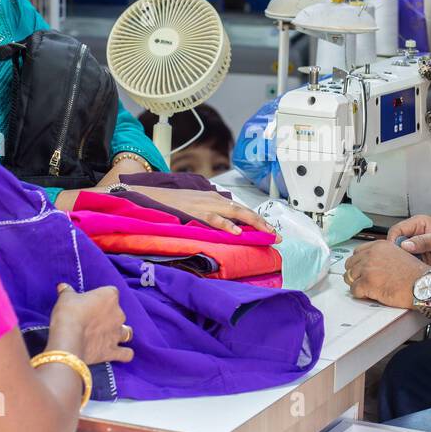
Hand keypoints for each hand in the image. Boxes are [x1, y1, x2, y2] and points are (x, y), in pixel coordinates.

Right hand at [47, 284, 133, 365]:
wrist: (69, 338)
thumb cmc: (69, 313)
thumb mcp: (66, 298)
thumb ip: (67, 291)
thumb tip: (63, 286)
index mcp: (109, 296)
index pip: (111, 292)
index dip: (102, 297)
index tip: (91, 302)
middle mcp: (118, 314)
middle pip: (118, 313)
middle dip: (109, 317)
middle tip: (94, 322)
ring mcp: (117, 333)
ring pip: (127, 332)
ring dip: (120, 333)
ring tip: (109, 336)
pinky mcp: (113, 350)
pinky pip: (126, 353)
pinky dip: (125, 354)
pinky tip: (120, 353)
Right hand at [138, 187, 275, 236]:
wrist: (154, 196)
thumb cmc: (176, 205)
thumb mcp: (198, 208)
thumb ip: (213, 216)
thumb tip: (229, 230)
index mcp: (217, 200)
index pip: (242, 210)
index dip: (258, 221)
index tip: (272, 232)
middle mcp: (215, 200)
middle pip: (244, 211)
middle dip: (262, 223)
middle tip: (276, 236)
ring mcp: (206, 206)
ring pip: (235, 213)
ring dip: (253, 223)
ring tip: (265, 233)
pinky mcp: (196, 212)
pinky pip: (214, 219)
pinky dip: (226, 225)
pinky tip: (237, 233)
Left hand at [343, 240, 427, 308]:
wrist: (423, 284)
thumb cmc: (416, 274)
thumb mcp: (398, 255)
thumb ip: (382, 256)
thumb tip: (371, 264)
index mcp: (379, 246)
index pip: (357, 252)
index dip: (359, 263)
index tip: (361, 270)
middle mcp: (371, 254)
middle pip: (350, 265)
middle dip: (355, 274)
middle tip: (364, 281)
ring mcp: (368, 268)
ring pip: (349, 278)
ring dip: (357, 284)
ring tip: (369, 289)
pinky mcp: (368, 283)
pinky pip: (354, 290)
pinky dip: (360, 295)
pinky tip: (370, 294)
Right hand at [386, 214, 430, 269]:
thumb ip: (424, 241)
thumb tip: (405, 244)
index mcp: (418, 225)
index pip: (396, 231)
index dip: (393, 242)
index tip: (395, 253)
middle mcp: (415, 237)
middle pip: (396, 245)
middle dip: (395, 255)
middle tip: (399, 264)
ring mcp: (417, 251)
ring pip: (401, 258)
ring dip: (402, 264)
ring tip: (406, 270)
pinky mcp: (421, 262)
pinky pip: (410, 267)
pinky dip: (410, 271)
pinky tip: (412, 275)